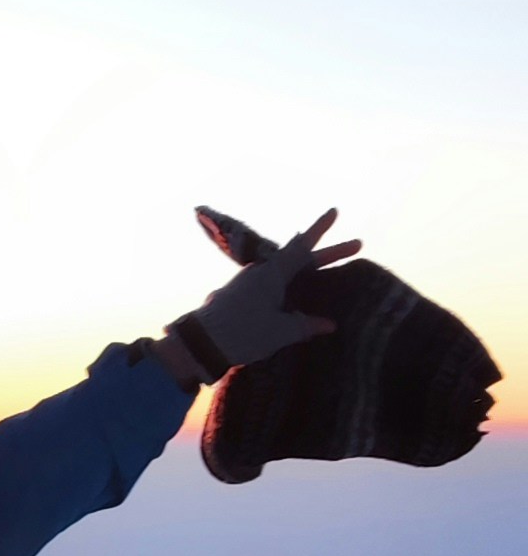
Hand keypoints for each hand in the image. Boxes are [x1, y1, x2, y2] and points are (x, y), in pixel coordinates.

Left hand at [193, 209, 360, 371]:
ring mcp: (248, 284)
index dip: (320, 229)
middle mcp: (260, 273)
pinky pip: (272, 288)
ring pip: (285, 275)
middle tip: (355, 246)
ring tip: (327, 280)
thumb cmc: (243, 333)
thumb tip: (329, 324)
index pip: (303, 246)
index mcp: (272, 273)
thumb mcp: (280, 331)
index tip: (334, 211)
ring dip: (307, 276)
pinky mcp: (240, 298)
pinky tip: (295, 303)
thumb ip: (306, 325)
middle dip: (328, 255)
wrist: (200, 344)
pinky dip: (289, 290)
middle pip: (300, 259)